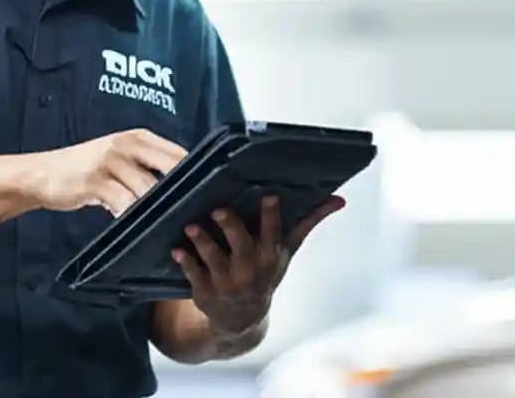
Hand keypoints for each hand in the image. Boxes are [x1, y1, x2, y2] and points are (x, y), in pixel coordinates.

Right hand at [31, 129, 184, 214]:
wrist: (42, 173)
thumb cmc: (85, 169)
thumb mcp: (118, 159)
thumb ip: (145, 168)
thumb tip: (181, 188)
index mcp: (138, 137)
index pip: (178, 152)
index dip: (196, 174)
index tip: (207, 194)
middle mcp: (127, 144)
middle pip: (170, 167)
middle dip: (183, 192)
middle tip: (194, 214)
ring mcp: (111, 161)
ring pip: (148, 187)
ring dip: (159, 208)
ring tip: (168, 224)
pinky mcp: (95, 181)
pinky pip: (123, 202)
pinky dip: (132, 215)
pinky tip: (134, 225)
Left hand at [171, 195, 345, 335]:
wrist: (242, 319)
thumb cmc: (265, 272)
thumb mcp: (287, 251)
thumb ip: (308, 222)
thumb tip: (339, 200)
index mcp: (270, 256)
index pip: (273, 233)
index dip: (271, 216)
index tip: (268, 196)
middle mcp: (250, 270)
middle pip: (242, 246)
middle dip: (231, 228)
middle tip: (218, 210)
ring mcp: (227, 282)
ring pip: (214, 260)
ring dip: (203, 242)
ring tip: (191, 226)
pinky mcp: (204, 291)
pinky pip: (193, 275)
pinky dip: (185, 262)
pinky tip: (175, 249)